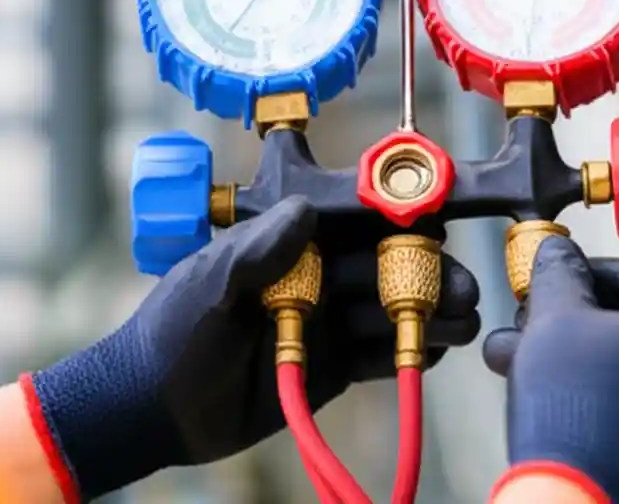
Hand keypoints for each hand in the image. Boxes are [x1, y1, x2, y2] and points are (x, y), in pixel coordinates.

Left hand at [26, 196, 480, 499]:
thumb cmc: (171, 332)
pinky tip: (433, 353)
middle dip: (426, 276)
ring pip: (388, 314)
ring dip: (427, 316)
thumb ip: (257, 249)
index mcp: (286, 246)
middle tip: (465, 288)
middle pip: (382, 271)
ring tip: (465, 324)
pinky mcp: (331, 368)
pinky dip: (407, 354)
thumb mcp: (209, 282)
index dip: (396, 224)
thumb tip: (305, 210)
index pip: (351, 226)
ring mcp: (325, 324)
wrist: (152, 408)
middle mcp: (314, 279)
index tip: (435, 225)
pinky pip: (377, 357)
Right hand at [483, 237, 618, 503]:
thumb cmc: (572, 406)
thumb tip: (557, 250)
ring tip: (516, 363)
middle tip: (525, 323)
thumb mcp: (554, 319)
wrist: (579, 503)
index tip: (548, 278)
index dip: (586, 270)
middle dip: (569, 321)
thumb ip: (559, 272)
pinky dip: (596, 401)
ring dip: (574, 362)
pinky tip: (547, 404)